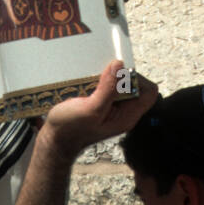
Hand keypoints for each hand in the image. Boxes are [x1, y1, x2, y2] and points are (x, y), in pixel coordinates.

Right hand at [39, 60, 158, 160]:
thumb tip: (119, 64)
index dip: (138, 79)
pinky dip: (99, 79)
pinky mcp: (102, 102)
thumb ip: (107, 89)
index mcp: (128, 116)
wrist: (54, 139)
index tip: (118, 75)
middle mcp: (124, 110)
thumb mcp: (89, 110)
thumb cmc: (70, 129)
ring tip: (92, 78)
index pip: (149, 92)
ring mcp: (113, 106)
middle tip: (102, 74)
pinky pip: (107, 85)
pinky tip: (87, 81)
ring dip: (108, 76)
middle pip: (136, 84)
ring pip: (121, 83)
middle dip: (121, 75)